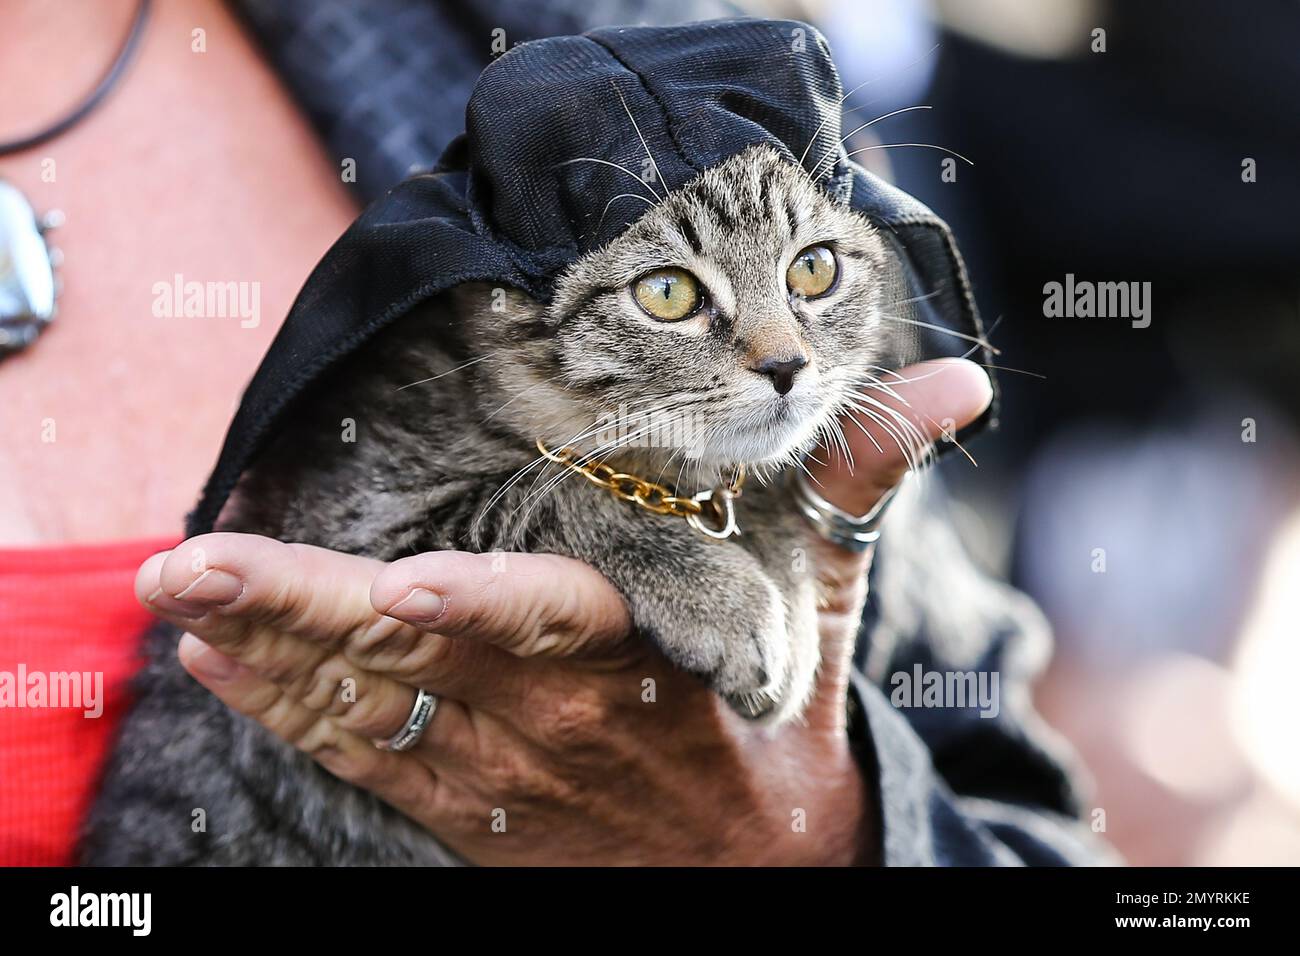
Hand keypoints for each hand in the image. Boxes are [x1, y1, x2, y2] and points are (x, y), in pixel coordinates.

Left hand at [140, 359, 991, 864]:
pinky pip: (363, 764)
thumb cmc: (780, 721)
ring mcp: (502, 776)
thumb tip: (954, 384)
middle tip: (201, 564)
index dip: (483, 617)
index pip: (564, 631)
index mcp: (652, 663)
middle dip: (308, 611)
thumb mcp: (823, 605)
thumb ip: (860, 481)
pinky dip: (287, 715)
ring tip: (181, 596)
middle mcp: (561, 725)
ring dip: (272, 655)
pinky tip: (219, 666)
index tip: (403, 589)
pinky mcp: (465, 811)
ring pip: (372, 715)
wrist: (760, 883)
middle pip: (423, 665)